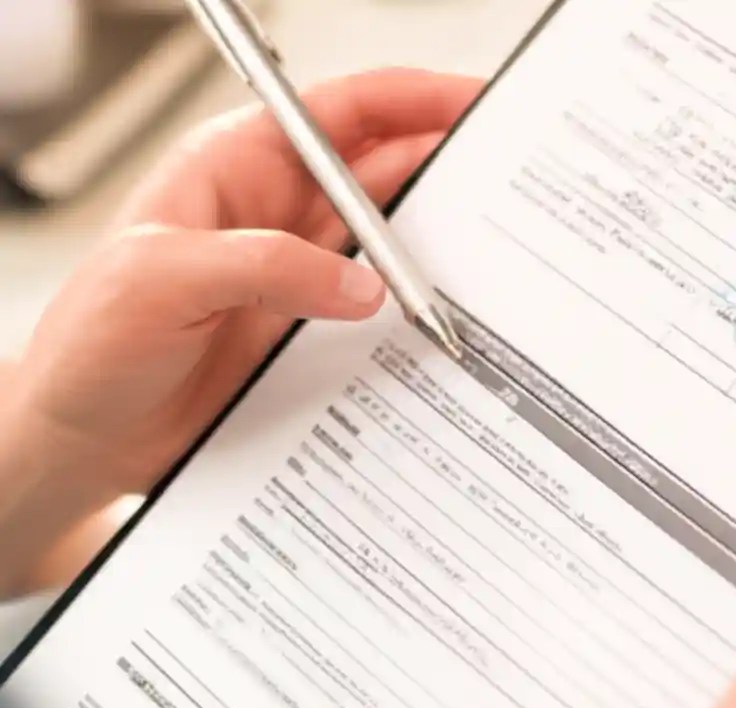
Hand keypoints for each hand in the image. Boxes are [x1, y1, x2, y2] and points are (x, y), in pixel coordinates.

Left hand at [2, 68, 481, 592]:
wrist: (84, 439)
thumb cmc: (91, 342)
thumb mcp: (160, 279)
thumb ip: (262, 267)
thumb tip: (360, 284)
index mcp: (238, 167)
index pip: (343, 113)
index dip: (414, 98)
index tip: (473, 104)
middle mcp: (280, 213)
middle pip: (385, 170)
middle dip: (449, 169)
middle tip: (509, 185)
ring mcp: (302, 274)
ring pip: (394, 241)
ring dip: (440, 247)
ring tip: (493, 255)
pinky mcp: (313, 329)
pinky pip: (383, 309)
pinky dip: (420, 311)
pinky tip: (447, 319)